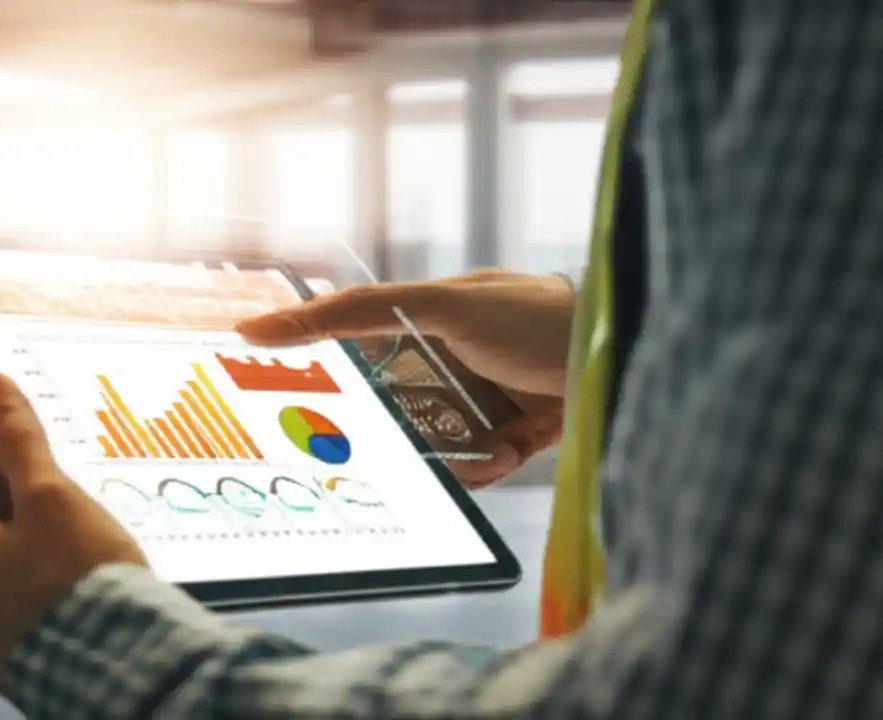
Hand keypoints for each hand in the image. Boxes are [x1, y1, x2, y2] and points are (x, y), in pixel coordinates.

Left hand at [0, 373, 144, 694]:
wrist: (115, 664)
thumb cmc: (75, 572)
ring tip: (91, 571)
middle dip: (34, 529)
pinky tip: (88, 606)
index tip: (61, 488)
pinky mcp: (10, 674)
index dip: (22, 480)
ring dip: (43, 572)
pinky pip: (30, 625)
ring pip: (10, 584)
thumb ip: (17, 439)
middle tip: (82, 528)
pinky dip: (53, 611)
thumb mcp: (50, 494)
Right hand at [237, 270, 573, 487]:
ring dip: (445, 456)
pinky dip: (484, 469)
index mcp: (431, 322)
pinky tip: (495, 458)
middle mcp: (454, 361)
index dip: (329, 371)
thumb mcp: (441, 304)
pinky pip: (481, 466)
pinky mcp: (519, 436)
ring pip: (438, 445)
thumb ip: (357, 311)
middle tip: (375, 453)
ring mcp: (487, 400)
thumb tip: (259, 324)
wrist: (622, 352)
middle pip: (399, 408)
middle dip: (392, 433)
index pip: (362, 344)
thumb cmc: (531, 316)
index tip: (289, 398)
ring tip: (467, 448)